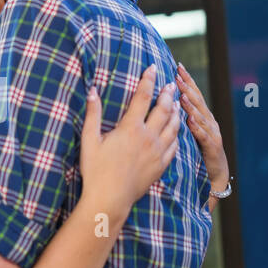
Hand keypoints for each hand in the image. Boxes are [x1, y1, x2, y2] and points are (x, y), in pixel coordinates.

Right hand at [79, 65, 179, 215]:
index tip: (153, 67)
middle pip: (164, 109)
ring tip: (177, 104)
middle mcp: (148, 138)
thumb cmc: (96, 171)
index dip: (148, 80)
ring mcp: (157, 152)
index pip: (142, 97)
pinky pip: (175, 146)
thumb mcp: (89, 141)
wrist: (110, 199)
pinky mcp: (160, 165)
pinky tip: (176, 131)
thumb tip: (92, 91)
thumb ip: (93, 114)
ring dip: (176, 112)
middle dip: (168, 94)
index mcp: (130, 128)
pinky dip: (177, 134)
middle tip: (171, 84)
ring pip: (173, 126)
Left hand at [176, 62, 228, 191]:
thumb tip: (162, 103)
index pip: (193, 94)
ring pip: (201, 116)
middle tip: (178, 75)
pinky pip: (203, 136)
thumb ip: (178, 118)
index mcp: (201, 116)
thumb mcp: (187, 132)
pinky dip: (197, 127)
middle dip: (188, 87)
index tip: (177, 66)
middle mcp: (208, 121)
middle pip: (197, 101)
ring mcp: (212, 133)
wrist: (214, 175)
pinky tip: (190, 120)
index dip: (187, 80)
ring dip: (192, 105)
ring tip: (182, 94)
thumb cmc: (197, 152)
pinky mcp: (212, 147)